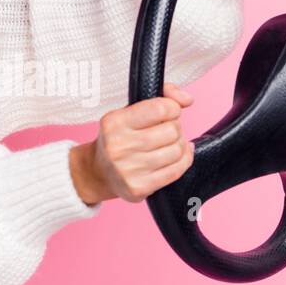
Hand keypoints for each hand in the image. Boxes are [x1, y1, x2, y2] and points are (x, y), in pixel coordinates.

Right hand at [69, 82, 194, 204]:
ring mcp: (128, 169)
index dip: (173, 108)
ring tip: (170, 144)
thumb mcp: (129, 111)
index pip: (160, 109)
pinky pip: (176, 171)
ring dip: (180, 145)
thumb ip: (161, 96)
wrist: (98, 172)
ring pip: (177, 151)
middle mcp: (119, 146)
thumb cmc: (119, 137)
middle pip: (172, 131)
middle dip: (175, 128)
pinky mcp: (138, 187)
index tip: (169, 112)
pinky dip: (183, 161)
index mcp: (114, 122)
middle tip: (167, 131)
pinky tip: (176, 156)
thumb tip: (187, 99)